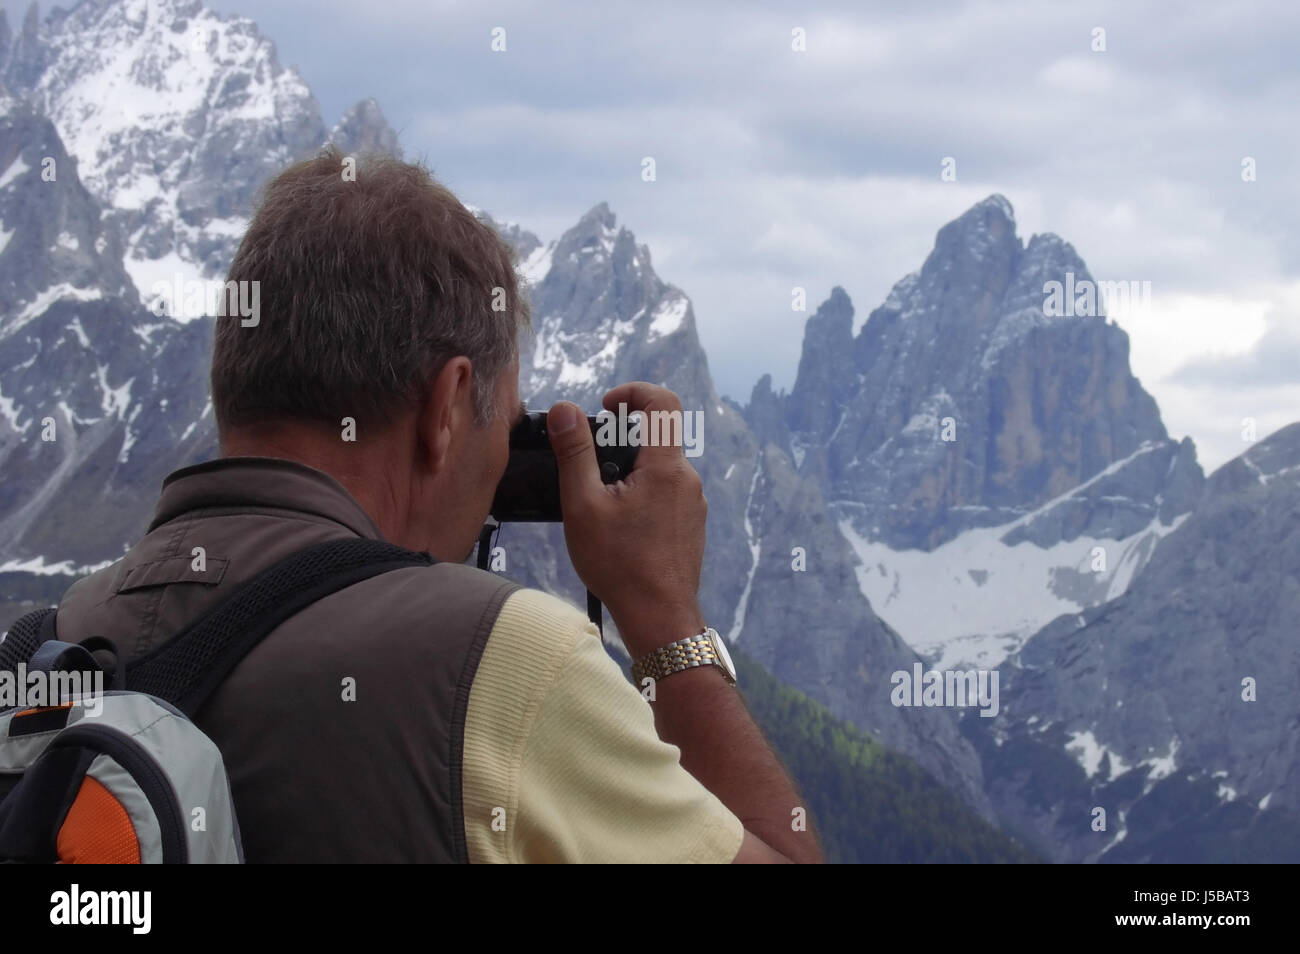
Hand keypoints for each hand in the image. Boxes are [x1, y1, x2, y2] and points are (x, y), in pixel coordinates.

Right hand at [547, 383, 706, 653]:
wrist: (659, 617)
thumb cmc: (620, 565)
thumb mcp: (584, 505)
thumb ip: (575, 453)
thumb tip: (565, 410)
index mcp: (665, 467)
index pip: (663, 401)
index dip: (632, 392)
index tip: (605, 407)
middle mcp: (686, 479)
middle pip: (658, 433)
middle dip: (622, 434)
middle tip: (590, 459)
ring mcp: (692, 502)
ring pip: (661, 465)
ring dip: (630, 466)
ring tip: (600, 498)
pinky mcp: (690, 523)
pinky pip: (666, 490)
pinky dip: (641, 490)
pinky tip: (618, 522)